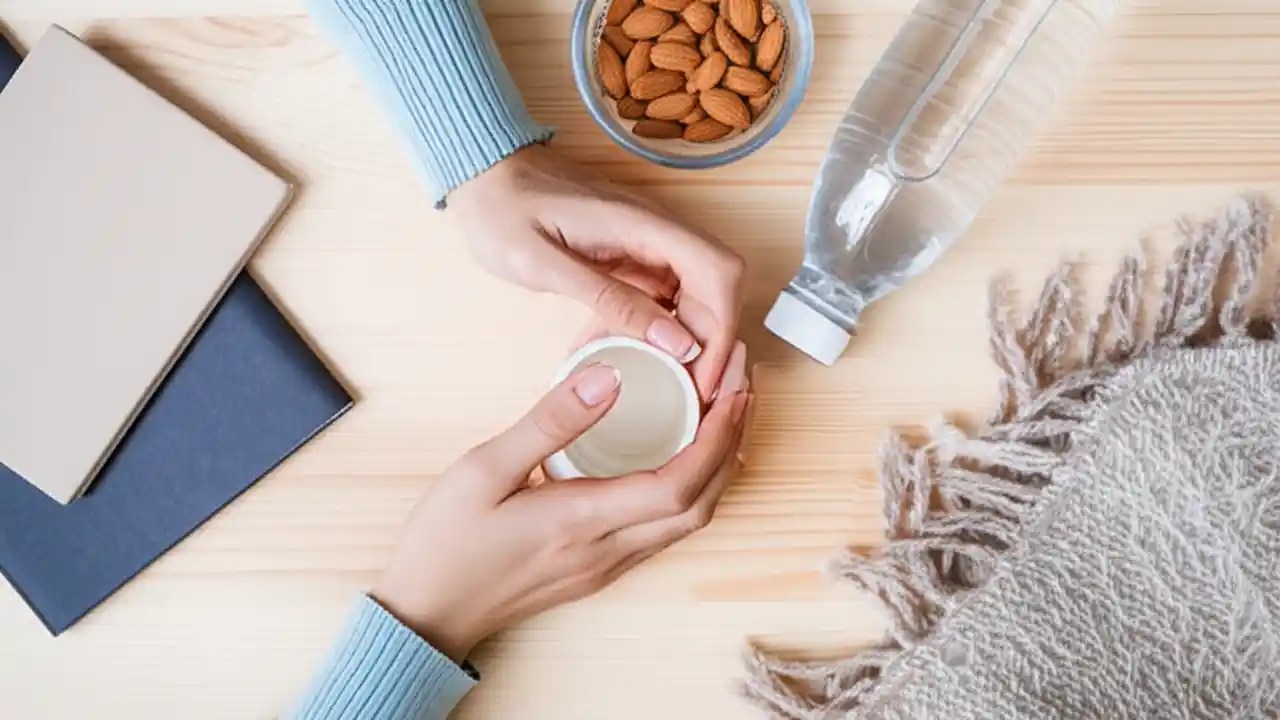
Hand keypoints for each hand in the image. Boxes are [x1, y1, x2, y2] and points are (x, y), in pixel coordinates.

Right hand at [371, 345, 751, 662]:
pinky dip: (690, 488)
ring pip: (687, 522)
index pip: (680, 485)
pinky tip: (681, 456)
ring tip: (723, 414)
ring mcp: (606, 565)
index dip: (719, 436)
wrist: (424, 613)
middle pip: (701, 505)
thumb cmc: (446, 543)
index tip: (734, 389)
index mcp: (583, 523)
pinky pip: (663, 529)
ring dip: (716, 468)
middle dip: (731, 444)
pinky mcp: (597, 568)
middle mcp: (607, 551)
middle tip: (741, 389)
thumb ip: (550, 422)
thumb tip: (609, 377)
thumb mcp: (484, 468)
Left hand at [448, 144, 745, 399]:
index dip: (721, 331)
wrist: (481, 175)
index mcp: (643, 225)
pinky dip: (653, 330)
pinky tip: (626, 355)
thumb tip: (677, 342)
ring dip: (684, 341)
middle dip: (711, 344)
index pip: (719, 274)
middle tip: (687, 394)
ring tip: (662, 385)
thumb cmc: (501, 213)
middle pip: (717, 288)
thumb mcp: (544, 266)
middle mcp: (657, 230)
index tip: (703, 379)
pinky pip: (660, 297)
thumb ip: (611, 301)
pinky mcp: (631, 255)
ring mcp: (646, 243)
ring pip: (693, 296)